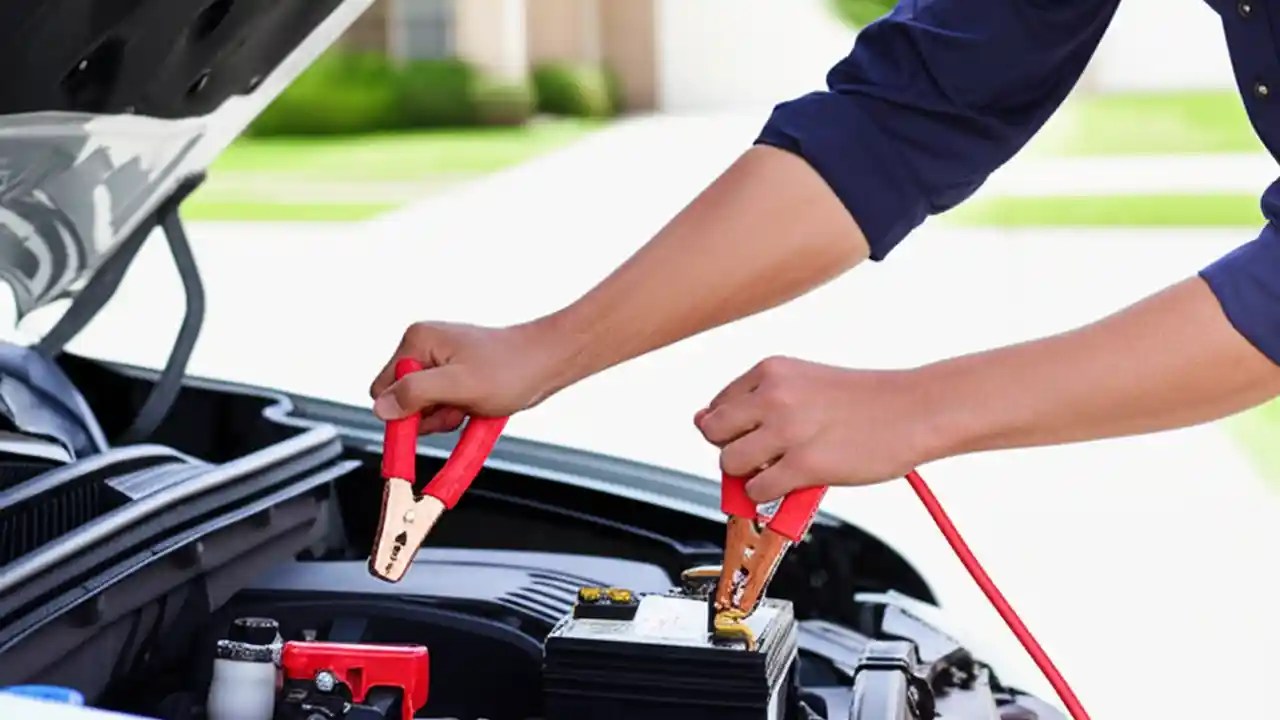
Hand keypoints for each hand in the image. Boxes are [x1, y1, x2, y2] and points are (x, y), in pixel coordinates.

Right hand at [370, 321, 562, 432]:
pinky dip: (456, 414)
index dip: (402, 411)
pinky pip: (442, 408)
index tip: (427, 419)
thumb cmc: (512, 368)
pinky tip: (475, 407)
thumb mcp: (459, 386)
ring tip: (470, 405)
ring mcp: (439, 363)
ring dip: (445, 417)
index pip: (383, 388)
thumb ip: (416, 394)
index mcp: (418, 340)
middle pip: (403, 401)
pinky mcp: (454, 377)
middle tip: (457, 408)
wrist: (547, 363)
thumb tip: (381, 408)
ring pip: (423, 409)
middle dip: (428, 415)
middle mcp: (424, 348)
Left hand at [694, 357, 941, 502]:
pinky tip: (788, 485)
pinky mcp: (805, 465)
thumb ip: (760, 399)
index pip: (717, 405)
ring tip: (777, 470)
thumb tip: (705, 422)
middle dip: (731, 448)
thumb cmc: (865, 400)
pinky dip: (766, 495)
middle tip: (759, 456)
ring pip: (730, 463)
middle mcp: (773, 396)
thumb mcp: (804, 383)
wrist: (913, 409)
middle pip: (713, 433)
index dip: (730, 428)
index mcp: (771, 371)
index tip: (750, 437)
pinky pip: (757, 489)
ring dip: (748, 474)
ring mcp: (788, 430)